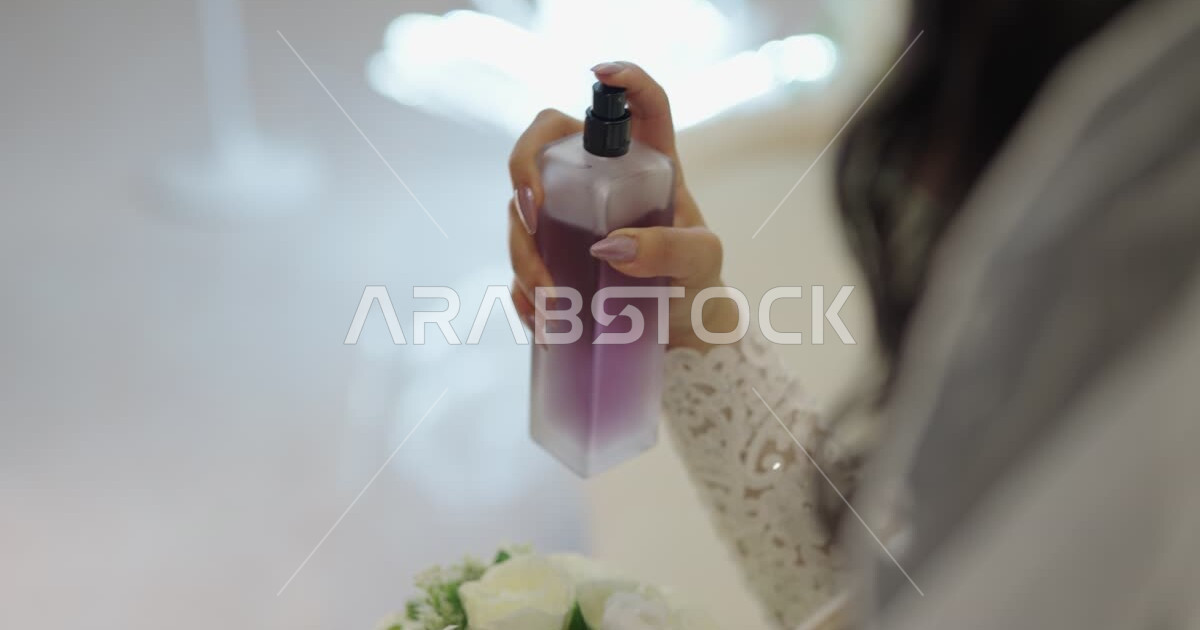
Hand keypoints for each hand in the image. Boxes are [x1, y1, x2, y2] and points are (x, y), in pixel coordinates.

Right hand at [507, 61, 732, 350]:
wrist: (682, 331)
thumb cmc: (698, 282)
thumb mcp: (700, 263)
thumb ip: (670, 249)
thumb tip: (611, 246)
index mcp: (648, 164)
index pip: (640, 107)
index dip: (624, 81)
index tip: (599, 75)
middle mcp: (600, 180)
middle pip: (545, 147)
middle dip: (524, 171)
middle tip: (532, 216)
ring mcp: (568, 216)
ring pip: (521, 212)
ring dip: (523, 255)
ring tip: (551, 305)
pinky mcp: (550, 255)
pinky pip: (519, 262)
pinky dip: (522, 291)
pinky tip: (540, 319)